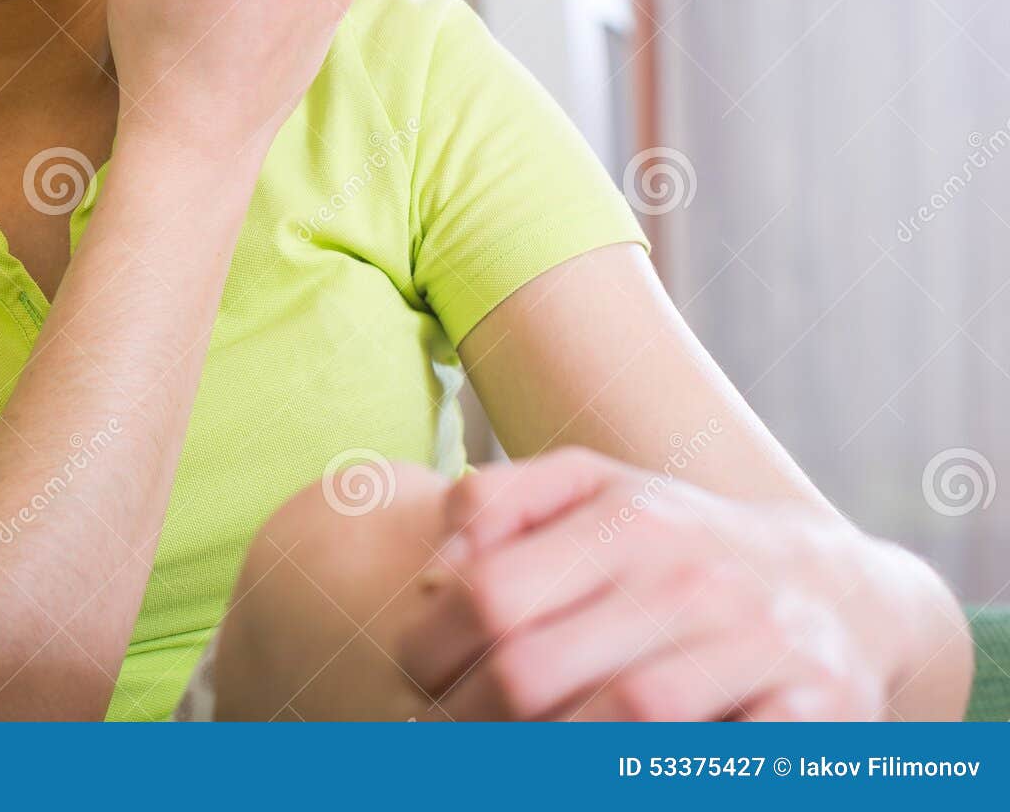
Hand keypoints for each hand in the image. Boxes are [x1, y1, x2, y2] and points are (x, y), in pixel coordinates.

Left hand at [393, 448, 940, 721]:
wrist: (840, 587)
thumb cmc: (678, 543)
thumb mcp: (593, 488)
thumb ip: (500, 503)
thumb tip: (433, 573)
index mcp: (627, 517)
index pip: (490, 593)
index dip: (432, 648)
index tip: (417, 677)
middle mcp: (690, 576)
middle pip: (537, 672)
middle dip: (468, 723)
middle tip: (441, 741)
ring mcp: (757, 645)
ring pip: (621, 724)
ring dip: (543, 760)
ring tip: (506, 763)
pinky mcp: (818, 711)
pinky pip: (716, 760)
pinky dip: (660, 771)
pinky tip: (612, 771)